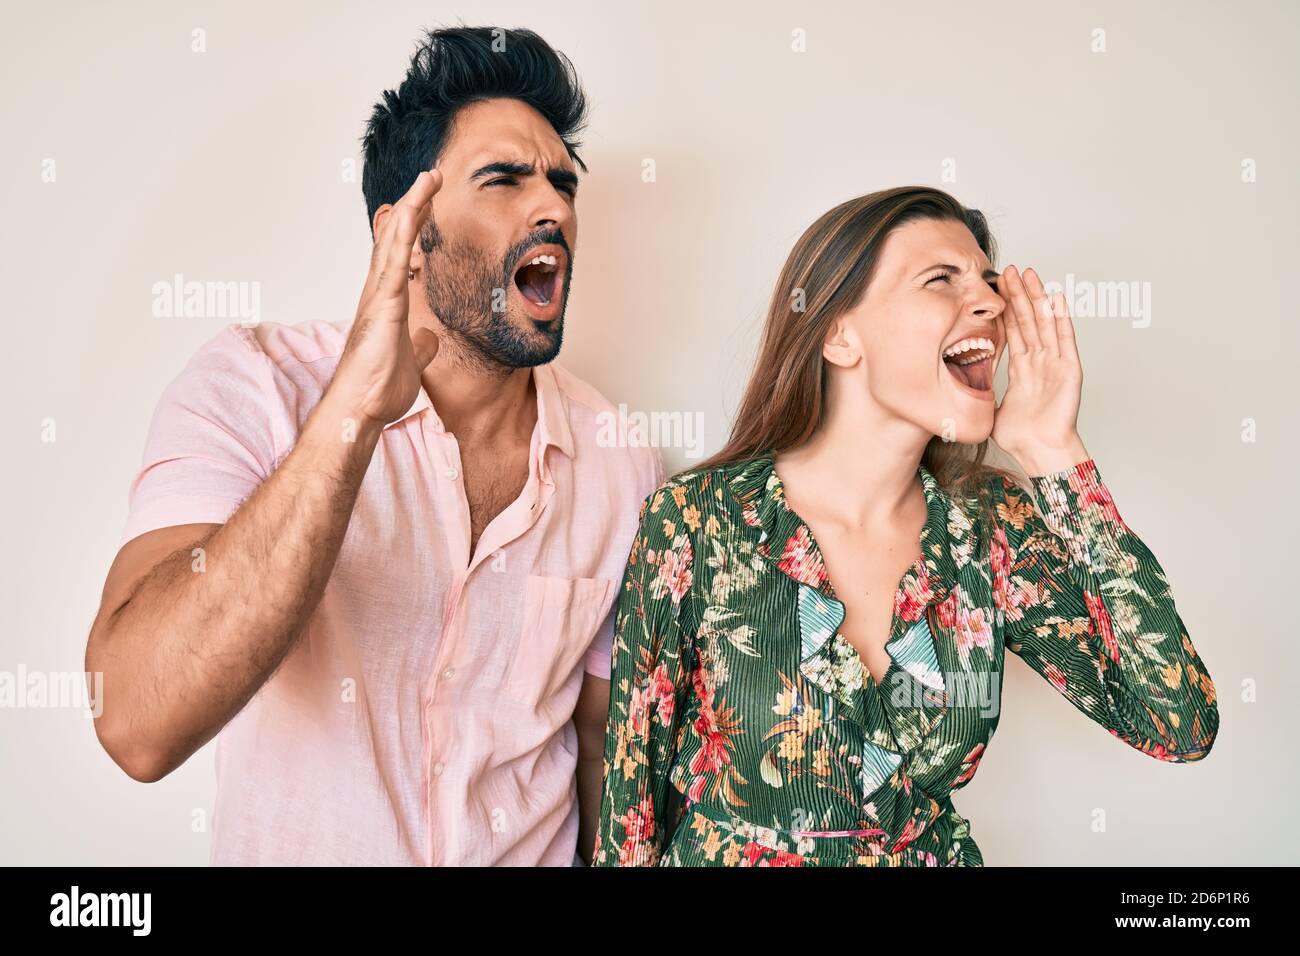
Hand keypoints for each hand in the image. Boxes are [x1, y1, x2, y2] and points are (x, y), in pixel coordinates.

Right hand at [328, 169, 442, 427]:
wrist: (360, 409)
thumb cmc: (378, 389)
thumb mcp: (412, 362)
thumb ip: (420, 346)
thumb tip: (430, 337)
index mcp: (386, 303)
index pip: (401, 255)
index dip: (414, 228)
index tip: (428, 204)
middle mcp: (378, 292)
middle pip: (396, 237)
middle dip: (414, 205)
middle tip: (432, 176)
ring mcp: (378, 295)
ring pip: (395, 239)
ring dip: (413, 206)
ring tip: (431, 177)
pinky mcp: (383, 304)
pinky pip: (396, 260)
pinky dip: (404, 232)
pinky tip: (414, 208)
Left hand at [992, 265, 1088, 474]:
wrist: (1040, 451)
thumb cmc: (1021, 436)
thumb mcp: (991, 408)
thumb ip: (979, 394)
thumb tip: (951, 392)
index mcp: (1023, 368)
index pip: (1012, 330)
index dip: (1005, 309)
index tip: (995, 288)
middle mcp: (1040, 361)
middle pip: (1027, 320)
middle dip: (1017, 294)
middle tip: (1007, 270)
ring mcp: (1055, 362)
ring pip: (1044, 322)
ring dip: (1037, 297)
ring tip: (1029, 274)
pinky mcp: (1069, 368)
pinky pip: (1064, 338)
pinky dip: (1061, 317)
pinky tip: (1056, 297)